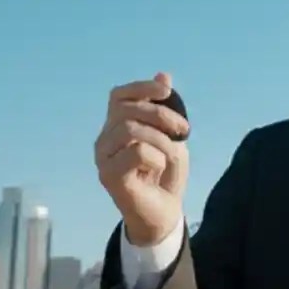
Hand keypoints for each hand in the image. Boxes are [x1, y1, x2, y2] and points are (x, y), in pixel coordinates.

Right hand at [94, 72, 191, 245]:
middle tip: (184, 131)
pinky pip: (136, 152)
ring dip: (161, 139)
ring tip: (171, 155)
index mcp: (116, 126)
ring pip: (131, 129)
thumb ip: (165, 109)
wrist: (164, 214)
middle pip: (126, 109)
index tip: (167, 92)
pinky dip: (156, 158)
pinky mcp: (109, 176)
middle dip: (161, 115)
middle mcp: (104, 140)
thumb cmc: (166, 175)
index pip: (119, 95)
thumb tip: (163, 74)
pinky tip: (157, 170)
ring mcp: (103, 158)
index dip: (142, 88)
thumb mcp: (172, 137)